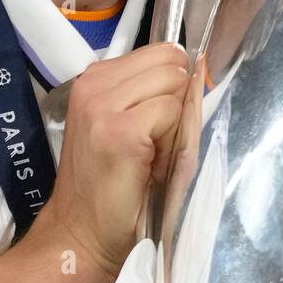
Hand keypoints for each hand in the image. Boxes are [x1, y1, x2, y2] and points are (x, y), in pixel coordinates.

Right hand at [31, 42, 195, 276]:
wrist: (82, 231)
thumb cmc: (112, 181)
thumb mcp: (130, 121)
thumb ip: (157, 91)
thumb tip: (199, 64)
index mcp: (96, 77)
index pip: (163, 51)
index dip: (172, 86)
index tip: (151, 123)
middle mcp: (94, 83)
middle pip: (172, 63)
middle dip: (175, 102)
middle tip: (151, 140)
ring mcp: (103, 105)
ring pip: (174, 85)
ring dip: (173, 123)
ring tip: (148, 153)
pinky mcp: (119, 131)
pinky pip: (171, 114)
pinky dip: (170, 142)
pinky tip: (147, 164)